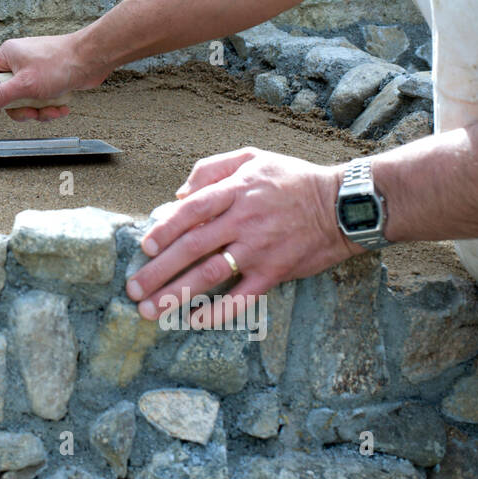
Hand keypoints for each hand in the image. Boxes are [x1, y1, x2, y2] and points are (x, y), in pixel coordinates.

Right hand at [0, 32, 105, 121]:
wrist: (93, 58)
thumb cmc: (60, 63)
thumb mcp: (24, 85)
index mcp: (7, 56)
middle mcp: (18, 62)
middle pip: (6, 94)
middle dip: (20, 109)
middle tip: (30, 111)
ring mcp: (34, 71)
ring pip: (25, 100)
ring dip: (38, 110)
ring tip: (51, 109)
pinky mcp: (48, 79)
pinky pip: (40, 99)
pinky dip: (50, 106)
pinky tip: (61, 106)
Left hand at [125, 147, 363, 321]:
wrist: (344, 205)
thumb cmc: (293, 180)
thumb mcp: (252, 157)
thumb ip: (211, 169)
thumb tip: (178, 194)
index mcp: (235, 192)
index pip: (190, 212)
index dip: (164, 230)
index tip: (144, 248)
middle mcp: (243, 221)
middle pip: (192, 247)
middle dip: (158, 271)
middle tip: (134, 290)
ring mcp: (259, 250)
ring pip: (210, 275)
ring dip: (177, 294)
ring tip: (152, 310)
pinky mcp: (275, 272)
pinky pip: (243, 297)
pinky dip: (219, 312)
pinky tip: (196, 321)